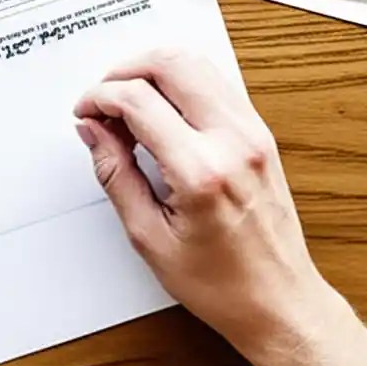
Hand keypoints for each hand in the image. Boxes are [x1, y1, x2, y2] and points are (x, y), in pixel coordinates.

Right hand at [74, 50, 366, 365]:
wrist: (279, 301)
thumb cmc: (223, 284)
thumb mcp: (149, 237)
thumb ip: (116, 175)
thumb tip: (94, 133)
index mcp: (202, 171)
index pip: (138, 100)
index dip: (100, 97)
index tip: (86, 112)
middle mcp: (234, 142)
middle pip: (171, 63)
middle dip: (126, 70)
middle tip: (104, 98)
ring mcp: (254, 134)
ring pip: (198, 64)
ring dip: (155, 71)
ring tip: (129, 102)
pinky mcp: (262, 135)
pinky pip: (217, 83)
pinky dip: (181, 83)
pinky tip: (161, 110)